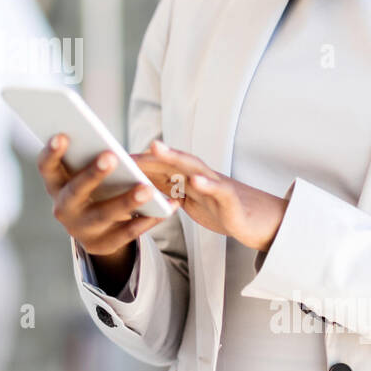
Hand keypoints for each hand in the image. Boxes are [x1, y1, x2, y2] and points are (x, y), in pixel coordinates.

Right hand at [36, 133, 181, 256]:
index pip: (47, 168)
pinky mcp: (102, 244)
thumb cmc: (91, 189)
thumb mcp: (83, 174)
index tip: (63, 135)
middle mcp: (63, 208)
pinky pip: (126, 233)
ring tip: (147, 189)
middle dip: (92, 174)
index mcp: (56, 185)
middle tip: (111, 156)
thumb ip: (89, 158)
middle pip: (75, 191)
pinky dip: (145, 221)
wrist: (93, 230)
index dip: (52, 153)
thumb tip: (108, 143)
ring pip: (103, 214)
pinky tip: (161, 210)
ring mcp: (81, 229)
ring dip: (126, 201)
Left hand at [133, 139, 287, 251]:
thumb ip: (169, 193)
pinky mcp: (232, 200)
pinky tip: (195, 181)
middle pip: (172, 161)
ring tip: (155, 148)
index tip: (112, 157)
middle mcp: (201, 177)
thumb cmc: (222, 209)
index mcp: (189, 179)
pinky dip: (208, 185)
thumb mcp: (190, 202)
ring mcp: (217, 186)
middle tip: (125, 148)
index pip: (161, 167)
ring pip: (194, 168)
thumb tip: (139, 190)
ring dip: (175, 157)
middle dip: (148, 153)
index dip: (138, 162)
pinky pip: (220, 191)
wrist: (259, 222)